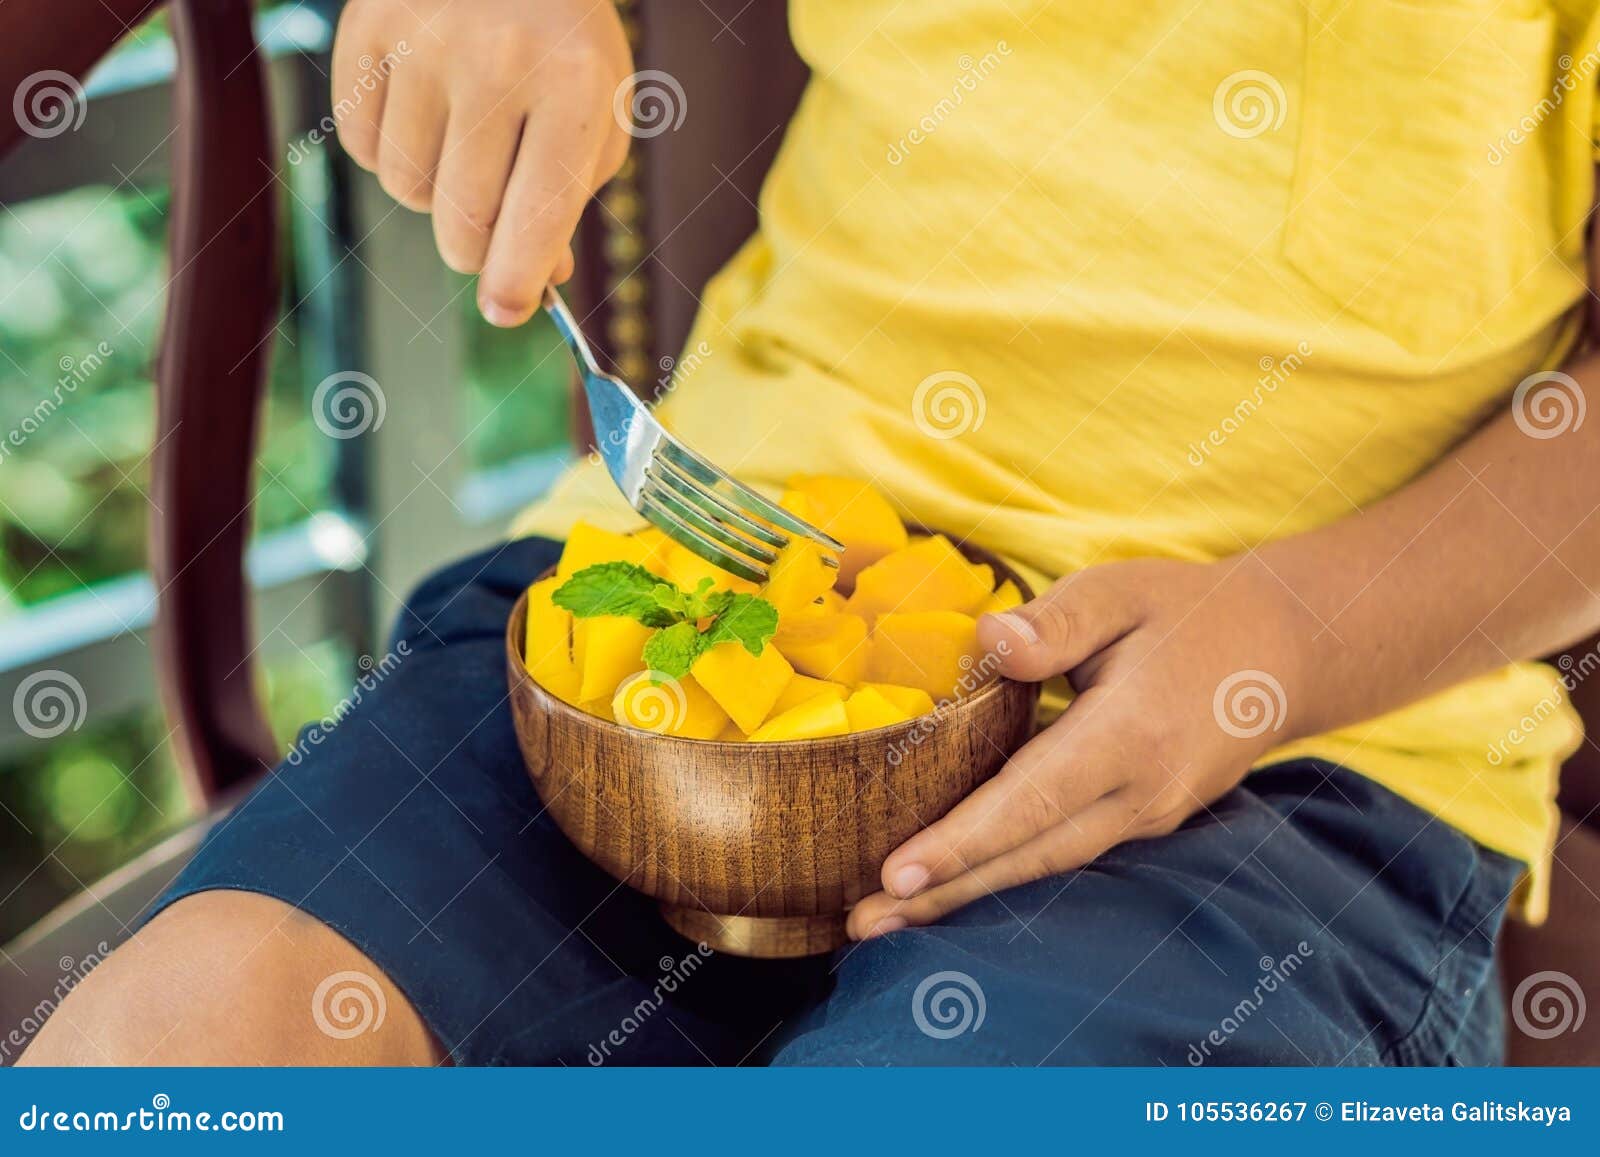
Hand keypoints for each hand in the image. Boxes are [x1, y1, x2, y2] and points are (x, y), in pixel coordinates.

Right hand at [331, 0, 632, 324]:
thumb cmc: (562, 39)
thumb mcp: (597, 110)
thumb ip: (568, 198)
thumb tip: (533, 279)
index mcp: (573, 87)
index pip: (535, 220)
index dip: (516, 285)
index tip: (506, 311)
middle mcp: (496, 64)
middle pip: (462, 223)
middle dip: (476, 247)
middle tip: (489, 229)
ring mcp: (423, 42)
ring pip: (406, 191)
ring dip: (435, 192)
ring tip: (465, 140)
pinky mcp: (365, 29)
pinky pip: (360, 146)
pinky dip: (388, 151)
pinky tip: (423, 111)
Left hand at [845, 556, 1310, 939]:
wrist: (1281, 651)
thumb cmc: (1188, 612)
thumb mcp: (1121, 591)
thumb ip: (1055, 620)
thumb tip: (988, 642)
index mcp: (1130, 734)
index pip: (1032, 800)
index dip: (963, 841)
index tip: (897, 871)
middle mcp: (1139, 793)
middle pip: (1029, 856)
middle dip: (942, 893)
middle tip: (861, 921)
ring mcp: (1144, 816)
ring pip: (1043, 866)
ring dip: (963, 895)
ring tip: (883, 920)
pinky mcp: (1139, 821)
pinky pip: (1061, 854)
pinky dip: (1002, 875)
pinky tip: (948, 886)